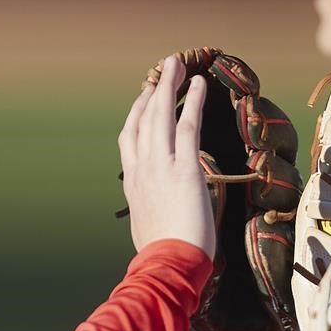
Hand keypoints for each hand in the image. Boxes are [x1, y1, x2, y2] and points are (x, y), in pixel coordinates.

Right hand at [119, 55, 215, 259]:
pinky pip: (187, 126)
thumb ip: (151, 209)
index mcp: (132, 183)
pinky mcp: (184, 168)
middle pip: (142, 119)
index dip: (137, 114)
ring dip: (169, 86)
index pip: (129, 139)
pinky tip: (200, 84)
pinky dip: (193, 101)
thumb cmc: (163, 256)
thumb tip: (159, 209)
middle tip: (162, 69)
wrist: (167, 265)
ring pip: (161, 115)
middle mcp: (141, 169)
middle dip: (152, 91)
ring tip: (178, 64)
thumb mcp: (147, 227)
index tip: (145, 98)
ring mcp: (160, 166)